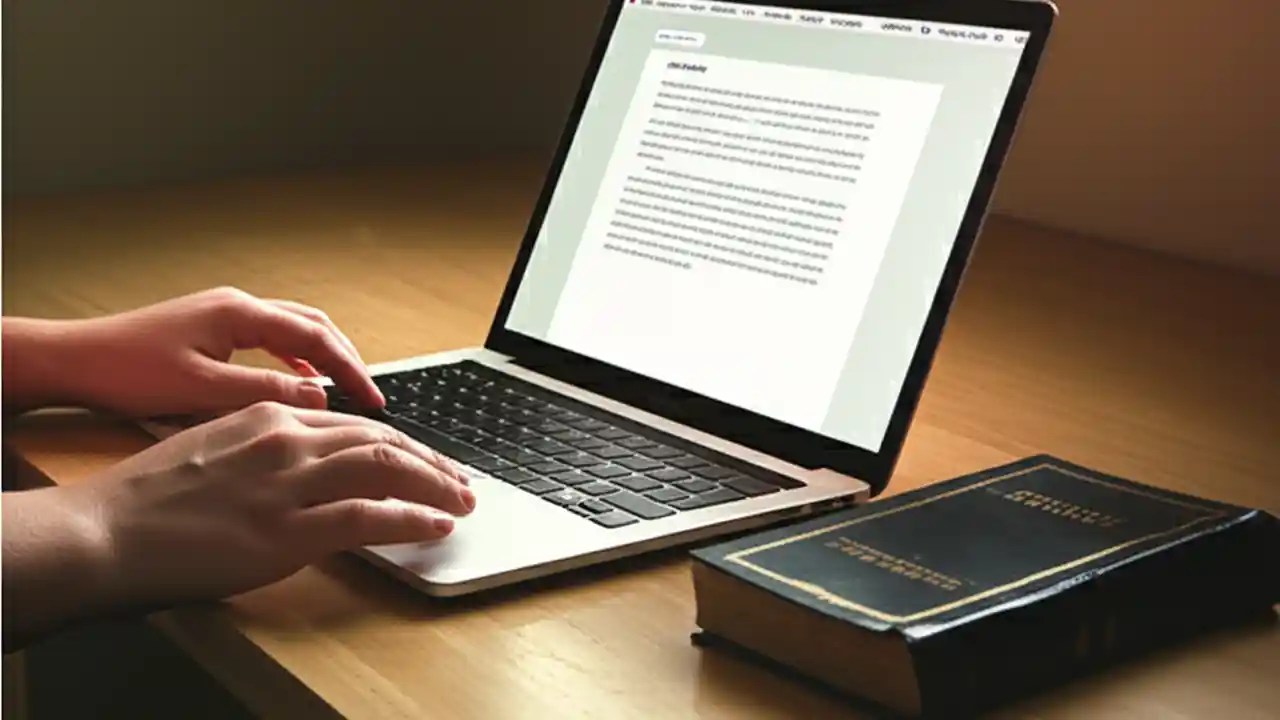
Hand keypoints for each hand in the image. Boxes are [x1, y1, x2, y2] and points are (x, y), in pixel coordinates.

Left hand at [66, 286, 383, 416]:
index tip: (373, 398)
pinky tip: (300, 382)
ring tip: (345, 388)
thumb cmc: (128, 372)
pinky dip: (295, 359)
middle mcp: (237, 306)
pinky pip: (270, 340)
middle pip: (312, 325)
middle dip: (345, 358)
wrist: (75, 360)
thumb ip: (264, 393)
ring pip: (292, 330)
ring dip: (323, 357)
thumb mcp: (200, 390)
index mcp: (240, 313)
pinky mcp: (212, 331)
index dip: (350, 369)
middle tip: (369, 394)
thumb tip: (319, 397)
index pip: (315, 338)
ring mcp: (224, 315)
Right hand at [72, 401, 473, 610]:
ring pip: (387, 468)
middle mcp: (285, 440)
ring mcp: (288, 483)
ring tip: (463, 501)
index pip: (354, 426)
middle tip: (461, 481)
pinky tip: (434, 524)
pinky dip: (412, 519)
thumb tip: (308, 471)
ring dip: (436, 484)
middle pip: (381, 440)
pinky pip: (371, 516)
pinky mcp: (287, 528)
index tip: (425, 460)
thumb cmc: (147, 500)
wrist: (102, 532)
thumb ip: (266, 454)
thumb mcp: (213, 452)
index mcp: (267, 418)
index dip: (401, 444)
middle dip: (431, 461)